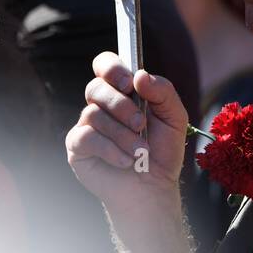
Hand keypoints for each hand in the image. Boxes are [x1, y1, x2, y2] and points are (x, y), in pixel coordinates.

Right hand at [66, 52, 188, 220]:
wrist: (154, 188)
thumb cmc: (163, 150)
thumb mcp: (174, 117)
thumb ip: (163, 91)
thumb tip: (139, 75)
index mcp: (121, 90)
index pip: (105, 63)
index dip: (112, 68)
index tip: (129, 84)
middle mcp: (100, 104)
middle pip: (95, 87)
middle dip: (121, 106)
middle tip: (141, 123)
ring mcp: (86, 125)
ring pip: (93, 114)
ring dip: (122, 134)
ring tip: (140, 151)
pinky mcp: (77, 147)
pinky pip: (86, 137)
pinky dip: (110, 150)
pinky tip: (125, 161)